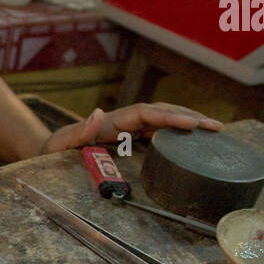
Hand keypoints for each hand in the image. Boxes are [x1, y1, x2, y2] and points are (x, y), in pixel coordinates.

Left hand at [41, 103, 222, 153]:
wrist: (47, 151)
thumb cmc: (52, 149)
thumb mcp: (59, 142)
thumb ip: (77, 130)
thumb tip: (98, 112)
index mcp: (111, 121)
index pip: (146, 114)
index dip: (169, 118)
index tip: (191, 125)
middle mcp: (123, 121)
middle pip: (161, 113)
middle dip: (189, 117)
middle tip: (216, 127)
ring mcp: (128, 128)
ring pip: (163, 120)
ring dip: (188, 123)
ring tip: (215, 130)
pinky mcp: (129, 138)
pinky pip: (158, 132)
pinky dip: (178, 134)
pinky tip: (195, 141)